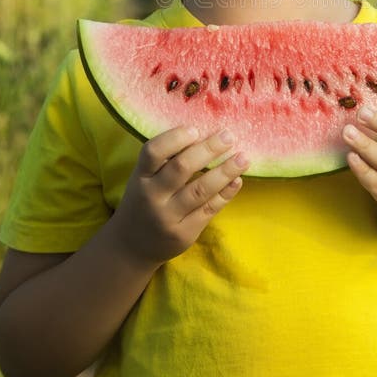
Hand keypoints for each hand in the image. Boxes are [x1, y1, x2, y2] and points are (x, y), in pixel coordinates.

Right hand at [110, 126, 248, 266]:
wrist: (132, 247)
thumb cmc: (144, 200)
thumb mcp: (144, 179)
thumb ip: (165, 160)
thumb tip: (204, 133)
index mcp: (140, 177)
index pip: (152, 152)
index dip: (174, 138)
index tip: (196, 129)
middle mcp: (152, 196)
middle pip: (181, 168)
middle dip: (208, 149)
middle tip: (229, 136)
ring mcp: (168, 217)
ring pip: (200, 190)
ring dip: (225, 171)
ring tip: (243, 158)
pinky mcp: (184, 234)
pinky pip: (208, 210)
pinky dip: (225, 193)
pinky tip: (237, 180)